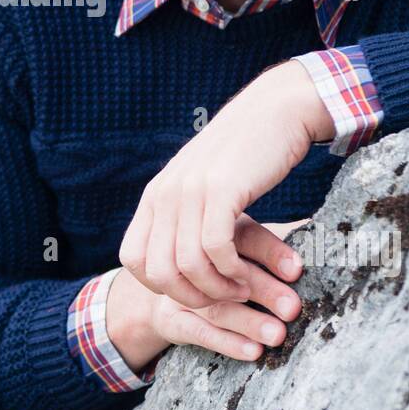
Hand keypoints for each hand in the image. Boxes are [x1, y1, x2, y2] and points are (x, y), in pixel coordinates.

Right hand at [108, 217, 306, 371]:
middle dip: (264, 290)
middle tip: (292, 308)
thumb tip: (321, 233)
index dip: (272, 252)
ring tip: (277, 334)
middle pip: (230, 273)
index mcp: (217, 229)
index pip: (245, 236)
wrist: (164, 277)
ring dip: (248, 321)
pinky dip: (227, 342)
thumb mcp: (245, 240)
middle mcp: (196, 256)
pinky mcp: (170, 317)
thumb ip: (278, 239)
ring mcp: (180, 288)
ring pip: (214, 305)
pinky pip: (197, 331)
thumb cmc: (221, 258)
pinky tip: (253, 351)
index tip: (296, 270)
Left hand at [118, 59, 332, 308]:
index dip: (160, 285)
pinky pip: (217, 249)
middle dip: (191, 296)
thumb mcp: (200, 182)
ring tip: (239, 288)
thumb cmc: (245, 155)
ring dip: (217, 288)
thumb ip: (182, 212)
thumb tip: (175, 254)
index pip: (133, 258)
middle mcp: (166, 193)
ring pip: (189, 266)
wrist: (276, 112)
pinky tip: (246, 273)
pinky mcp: (222, 190)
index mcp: (156, 194)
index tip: (193, 288)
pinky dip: (232, 272)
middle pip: (158, 271)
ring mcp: (191, 191)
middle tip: (222, 297)